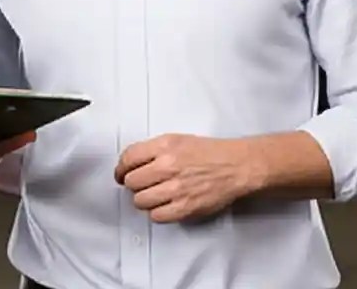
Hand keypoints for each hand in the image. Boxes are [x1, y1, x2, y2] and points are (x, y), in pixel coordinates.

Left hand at [115, 133, 261, 222]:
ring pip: (140, 201)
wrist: (235, 166)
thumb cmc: (208, 153)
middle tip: (141, 185)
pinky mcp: (185, 207)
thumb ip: (152, 150)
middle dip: (133, 184)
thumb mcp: (176, 140)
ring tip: (153, 196)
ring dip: (143, 199)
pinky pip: (157, 216)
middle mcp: (168, 166)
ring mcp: (176, 189)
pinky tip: (164, 206)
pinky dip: (157, 213)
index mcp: (164, 146)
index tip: (121, 174)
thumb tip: (129, 164)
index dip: (121, 169)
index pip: (128, 159)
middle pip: (131, 182)